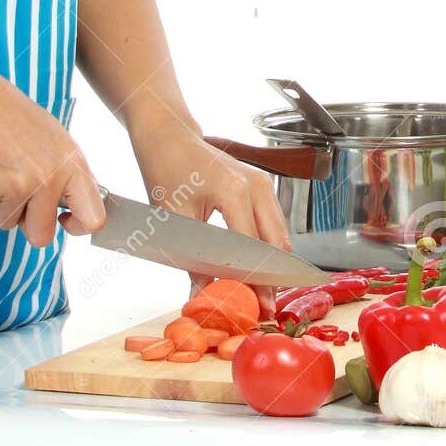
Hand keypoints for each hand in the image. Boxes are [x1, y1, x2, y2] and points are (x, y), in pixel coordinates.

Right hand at [0, 51, 106, 246]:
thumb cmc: (12, 115)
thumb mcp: (56, 140)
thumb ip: (67, 175)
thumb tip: (76, 207)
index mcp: (71, 163)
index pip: (93, 218)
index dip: (78, 227)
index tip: (65, 221)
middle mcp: (48, 177)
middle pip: (43, 236)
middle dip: (28, 222)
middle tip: (19, 192)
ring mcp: (18, 185)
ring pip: (9, 223)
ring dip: (2, 204)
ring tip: (0, 168)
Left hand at [131, 123, 292, 316]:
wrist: (169, 136)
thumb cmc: (166, 170)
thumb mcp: (175, 219)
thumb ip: (193, 261)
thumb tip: (203, 300)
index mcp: (235, 191)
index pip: (253, 248)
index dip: (255, 282)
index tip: (256, 309)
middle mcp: (257, 185)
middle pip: (276, 243)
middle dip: (272, 279)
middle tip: (264, 310)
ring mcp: (262, 183)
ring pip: (279, 233)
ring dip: (273, 264)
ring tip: (263, 295)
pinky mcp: (261, 185)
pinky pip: (273, 222)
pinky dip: (270, 246)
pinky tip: (260, 268)